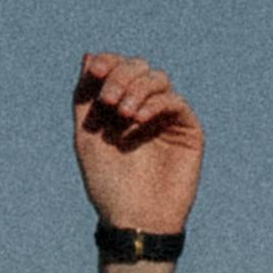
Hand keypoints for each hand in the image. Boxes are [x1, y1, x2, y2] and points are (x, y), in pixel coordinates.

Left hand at [68, 51, 203, 241]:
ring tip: (123, 114)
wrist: (134, 218)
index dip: (107, 62)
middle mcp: (142, 107)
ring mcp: (165, 117)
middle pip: (137, 67)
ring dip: (136, 88)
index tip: (94, 70)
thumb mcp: (86, 136)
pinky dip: (154, 103)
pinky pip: (174, 101)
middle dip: (120, 76)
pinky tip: (138, 120)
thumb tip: (89, 55)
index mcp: (117, 107)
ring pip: (157, 78)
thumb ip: (85, 97)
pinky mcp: (187, 129)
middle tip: (109, 102)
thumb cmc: (107, 183)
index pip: (116, 68)